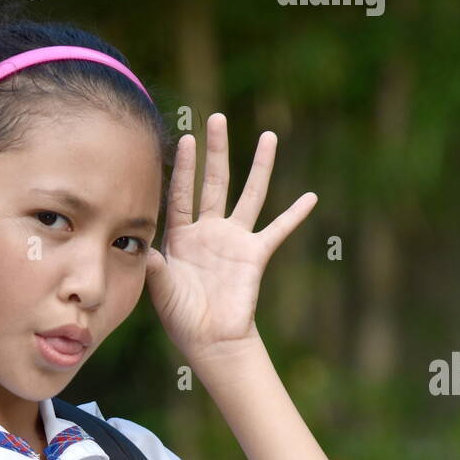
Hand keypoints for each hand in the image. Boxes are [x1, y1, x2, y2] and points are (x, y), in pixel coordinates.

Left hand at [144, 113, 316, 357]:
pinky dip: (295, 214)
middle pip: (214, 182)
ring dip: (260, 166)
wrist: (210, 341)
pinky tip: (311, 197)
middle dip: (216, 151)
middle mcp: (209, 232)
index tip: (186, 137)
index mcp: (181, 237)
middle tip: (217, 118)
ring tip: (269, 136)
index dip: (184, 167)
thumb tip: (148, 247)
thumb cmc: (181, 317)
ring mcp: (234, 240)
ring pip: (250, 195)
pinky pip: (278, 230)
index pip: (182, 193)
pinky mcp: (255, 254)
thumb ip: (154, 265)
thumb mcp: (159, 288)